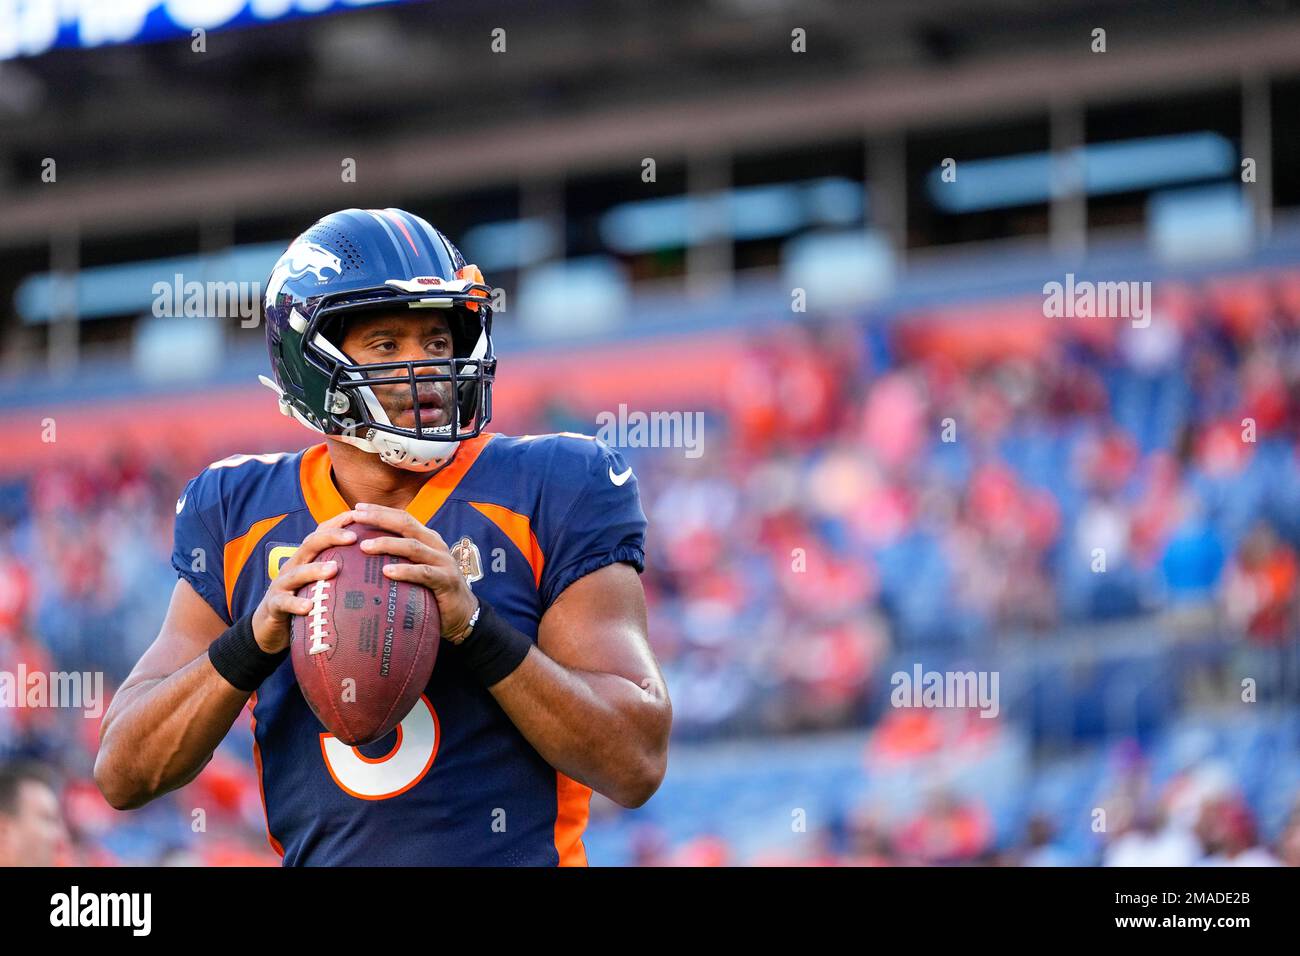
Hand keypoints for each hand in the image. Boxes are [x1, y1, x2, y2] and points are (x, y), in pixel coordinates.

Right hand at [251, 512, 356, 653]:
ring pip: (297, 573)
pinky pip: (283, 603)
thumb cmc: (304, 600)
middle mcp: (294, 566)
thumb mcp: (322, 583)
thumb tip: (379, 569)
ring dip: (315, 569)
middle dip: (331, 537)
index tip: (359, 515)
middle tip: (353, 537)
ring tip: (334, 569)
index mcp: (307, 558)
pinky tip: (309, 606)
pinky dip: (295, 604)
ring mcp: (282, 584)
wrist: (269, 626)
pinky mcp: (274, 605)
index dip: (338, 522)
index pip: (321, 533)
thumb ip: (342, 573)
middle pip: (310, 544)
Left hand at [352, 502, 479, 642]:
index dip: (381, 511)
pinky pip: (424, 573)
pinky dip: (405, 571)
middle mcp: (436, 545)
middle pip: (406, 525)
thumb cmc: (432, 591)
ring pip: (413, 547)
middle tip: (356, 516)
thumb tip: (363, 553)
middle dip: (379, 518)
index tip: (357, 508)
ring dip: (387, 544)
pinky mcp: (447, 580)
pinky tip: (387, 572)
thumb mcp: (416, 567)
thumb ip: (398, 557)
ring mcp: (443, 562)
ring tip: (364, 546)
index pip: (403, 517)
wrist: (463, 614)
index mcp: (427, 539)